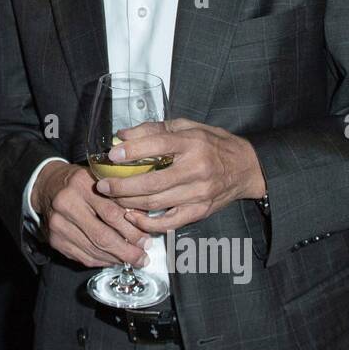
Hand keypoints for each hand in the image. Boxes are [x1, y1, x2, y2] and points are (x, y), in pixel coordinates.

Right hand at [32, 161, 149, 267]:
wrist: (47, 186)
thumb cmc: (79, 183)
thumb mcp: (99, 179)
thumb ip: (119, 197)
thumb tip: (144, 221)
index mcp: (81, 184)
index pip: (111, 213)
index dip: (132, 231)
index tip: (146, 240)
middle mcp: (67, 204)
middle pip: (102, 236)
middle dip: (127, 251)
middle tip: (142, 258)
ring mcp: (58, 224)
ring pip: (93, 249)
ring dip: (116, 259)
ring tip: (132, 260)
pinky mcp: (54, 240)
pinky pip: (83, 257)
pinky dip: (101, 261)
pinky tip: (113, 260)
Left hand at [94, 119, 266, 233]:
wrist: (246, 167)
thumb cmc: (212, 143)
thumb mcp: (186, 127)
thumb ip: (154, 129)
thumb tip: (122, 135)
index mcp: (192, 143)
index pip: (157, 146)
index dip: (131, 152)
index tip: (112, 155)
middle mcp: (196, 169)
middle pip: (152, 182)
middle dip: (122, 186)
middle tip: (102, 185)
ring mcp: (199, 193)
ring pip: (156, 203)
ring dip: (129, 202)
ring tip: (112, 198)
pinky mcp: (200, 211)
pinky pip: (170, 222)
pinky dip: (148, 222)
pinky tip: (132, 216)